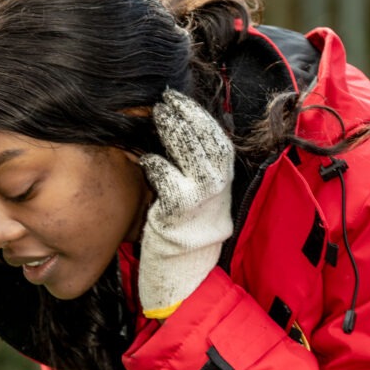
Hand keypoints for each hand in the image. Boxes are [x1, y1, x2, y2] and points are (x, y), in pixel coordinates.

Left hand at [137, 91, 233, 314]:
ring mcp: (199, 196)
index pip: (214, 135)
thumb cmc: (186, 230)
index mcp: (223, 177)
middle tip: (163, 99)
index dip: (196, 113)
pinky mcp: (178, 209)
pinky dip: (155, 165)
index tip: (177, 98)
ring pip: (187, 151)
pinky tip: (145, 158)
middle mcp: (216, 184)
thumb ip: (193, 166)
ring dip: (170, 130)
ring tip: (156, 115)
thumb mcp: (199, 195)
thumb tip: (176, 130)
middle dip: (183, 114)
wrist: (185, 271)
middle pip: (203, 137)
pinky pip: (165, 177)